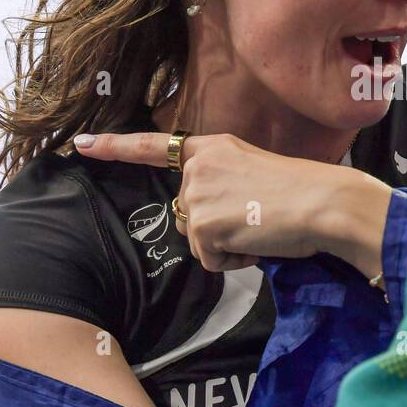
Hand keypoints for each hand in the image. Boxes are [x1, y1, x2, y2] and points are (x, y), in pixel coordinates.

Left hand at [74, 131, 391, 274]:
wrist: (326, 203)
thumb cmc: (305, 193)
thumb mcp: (256, 174)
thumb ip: (223, 186)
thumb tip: (205, 225)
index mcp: (214, 147)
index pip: (156, 146)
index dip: (114, 147)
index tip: (80, 144)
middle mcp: (199, 166)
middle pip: (187, 214)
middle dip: (217, 228)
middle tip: (258, 218)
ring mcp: (198, 193)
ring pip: (197, 240)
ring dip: (227, 247)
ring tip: (262, 228)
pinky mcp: (203, 223)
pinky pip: (209, 261)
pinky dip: (234, 262)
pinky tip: (258, 241)